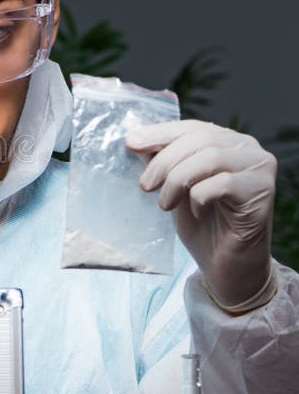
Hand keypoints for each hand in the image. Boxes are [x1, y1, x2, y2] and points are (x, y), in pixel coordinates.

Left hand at [126, 120, 276, 305]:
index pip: (191, 127)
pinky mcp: (261, 192)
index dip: (160, 133)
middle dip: (164, 161)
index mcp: (228, 141)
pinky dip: (199, 197)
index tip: (131, 144)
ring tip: (165, 204)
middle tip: (145, 185)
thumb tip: (135, 140)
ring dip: (177, 180)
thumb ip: (163, 161)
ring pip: (209, 158)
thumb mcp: (175, 186)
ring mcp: (259, 169)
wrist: (225, 266)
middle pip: (199, 139)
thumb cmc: (202, 225)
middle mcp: (249, 149)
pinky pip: (221, 184)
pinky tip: (197, 213)